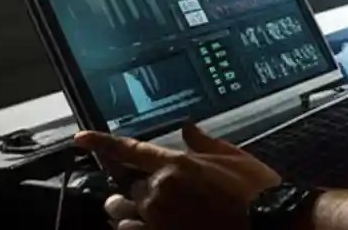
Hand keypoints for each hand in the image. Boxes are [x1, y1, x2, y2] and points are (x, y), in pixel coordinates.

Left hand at [74, 124, 282, 229]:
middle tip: (151, 197)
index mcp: (176, 164)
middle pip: (126, 190)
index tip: (79, 138)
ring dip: (130, 215)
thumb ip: (204, 142)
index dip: (100, 142)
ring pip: (124, 217)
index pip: (128, 150)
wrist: (268, 223)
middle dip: (133, 192)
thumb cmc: (255, 190)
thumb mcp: (234, 157)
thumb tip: (187, 127)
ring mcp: (158, 219)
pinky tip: (149, 226)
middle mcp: (160, 190)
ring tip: (146, 215)